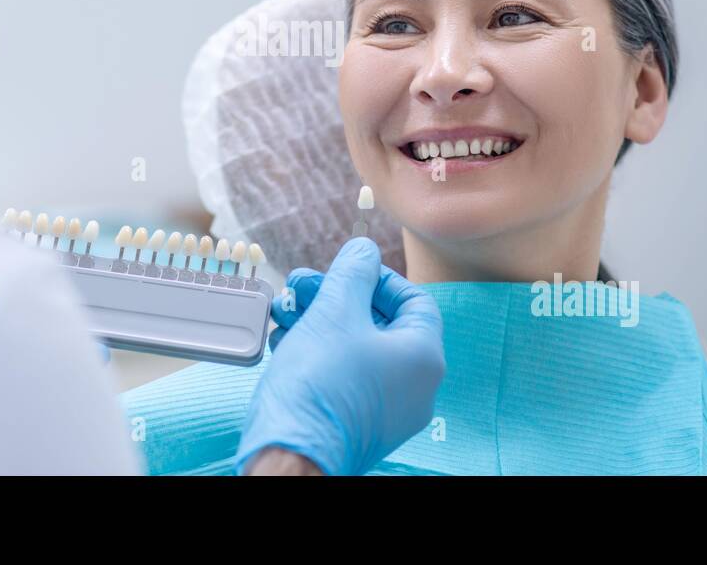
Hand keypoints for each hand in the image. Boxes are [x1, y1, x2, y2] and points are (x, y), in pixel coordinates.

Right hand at [236, 237, 444, 475]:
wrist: (289, 456)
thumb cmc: (319, 383)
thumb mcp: (335, 311)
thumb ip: (353, 272)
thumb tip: (365, 249)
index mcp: (423, 358)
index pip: (414, 301)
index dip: (378, 278)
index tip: (345, 270)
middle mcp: (415, 388)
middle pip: (379, 323)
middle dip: (335, 297)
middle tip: (300, 285)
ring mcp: (387, 412)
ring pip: (356, 350)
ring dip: (320, 322)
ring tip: (284, 311)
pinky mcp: (358, 426)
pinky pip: (345, 378)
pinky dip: (319, 354)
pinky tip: (285, 341)